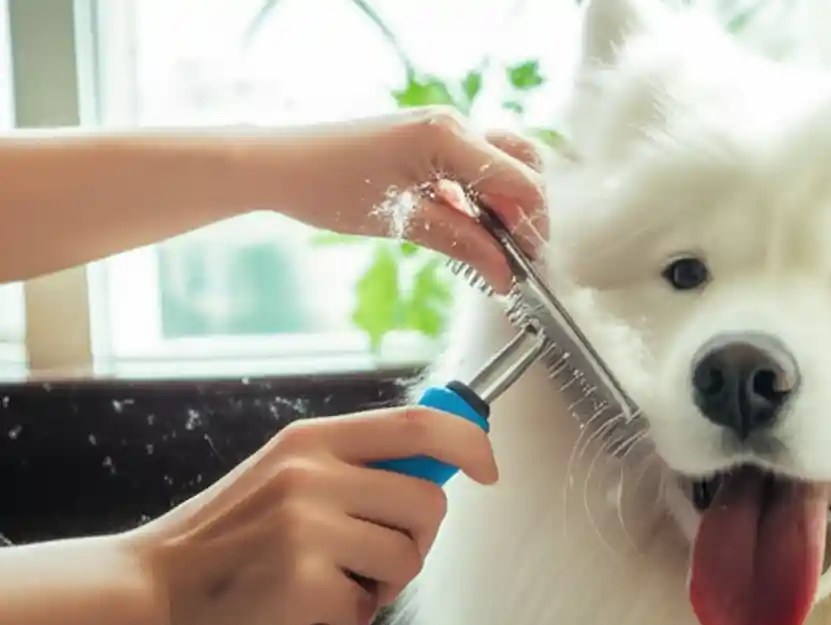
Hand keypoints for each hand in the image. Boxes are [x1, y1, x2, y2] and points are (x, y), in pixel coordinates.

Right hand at [129, 406, 497, 624]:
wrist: (152, 586)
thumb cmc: (227, 536)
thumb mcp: (287, 473)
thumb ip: (353, 467)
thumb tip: (438, 469)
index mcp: (313, 440)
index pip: (418, 424)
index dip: (469, 442)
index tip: (488, 469)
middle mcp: (312, 473)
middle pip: (428, 501)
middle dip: (417, 541)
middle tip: (373, 559)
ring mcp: (307, 524)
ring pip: (408, 558)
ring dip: (380, 585)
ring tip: (330, 583)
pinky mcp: (301, 578)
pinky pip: (366, 607)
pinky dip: (342, 620)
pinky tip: (301, 611)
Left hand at [258, 108, 547, 292]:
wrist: (280, 165)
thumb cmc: (329, 186)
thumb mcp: (403, 223)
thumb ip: (463, 245)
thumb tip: (504, 274)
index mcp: (449, 137)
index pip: (520, 182)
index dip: (531, 227)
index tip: (528, 265)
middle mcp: (453, 124)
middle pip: (522, 166)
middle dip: (526, 213)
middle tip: (516, 256)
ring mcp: (442, 129)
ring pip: (502, 165)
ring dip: (505, 206)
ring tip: (493, 246)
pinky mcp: (430, 140)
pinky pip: (475, 167)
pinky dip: (482, 199)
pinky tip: (470, 229)